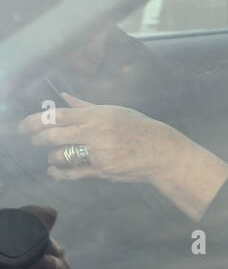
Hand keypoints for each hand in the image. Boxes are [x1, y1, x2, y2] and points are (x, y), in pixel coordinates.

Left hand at [18, 92, 181, 184]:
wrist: (161, 151)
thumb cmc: (139, 128)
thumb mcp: (114, 111)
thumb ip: (85, 106)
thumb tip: (62, 96)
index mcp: (97, 115)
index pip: (57, 116)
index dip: (35, 121)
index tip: (24, 126)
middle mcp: (95, 133)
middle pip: (53, 136)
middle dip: (37, 138)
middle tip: (33, 139)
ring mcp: (98, 153)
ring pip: (61, 155)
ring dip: (52, 156)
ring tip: (53, 154)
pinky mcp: (102, 170)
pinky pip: (73, 172)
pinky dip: (59, 172)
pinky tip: (53, 169)